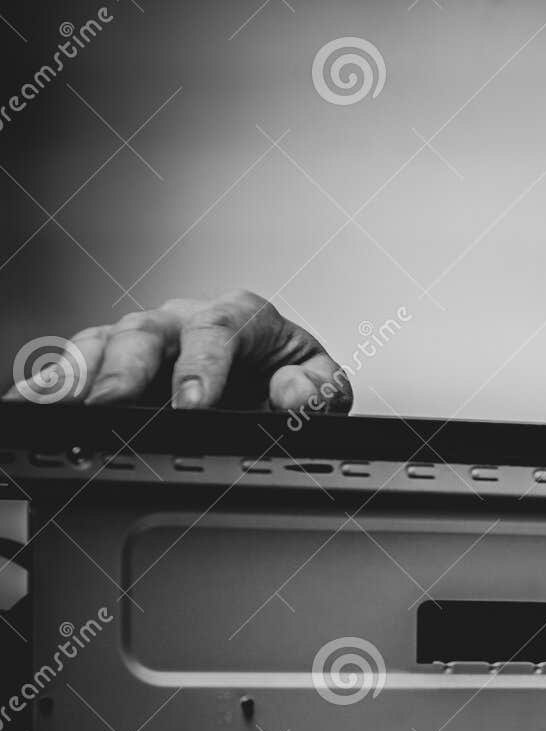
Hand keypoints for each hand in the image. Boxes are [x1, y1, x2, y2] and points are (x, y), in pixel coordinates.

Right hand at [4, 290, 351, 414]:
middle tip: (111, 402)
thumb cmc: (292, 382)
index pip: (219, 331)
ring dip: (79, 373)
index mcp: (243, 319)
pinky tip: (30, 400)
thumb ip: (319, 391)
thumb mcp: (322, 388)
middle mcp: (187, 320)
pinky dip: (54, 382)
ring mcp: (149, 340)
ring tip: (56, 402)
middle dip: (127, 367)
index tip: (193, 403)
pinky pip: (80, 363)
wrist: (275, 387)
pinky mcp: (119, 360)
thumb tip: (294, 392)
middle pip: (149, 331)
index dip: (203, 365)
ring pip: (105, 342)